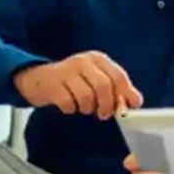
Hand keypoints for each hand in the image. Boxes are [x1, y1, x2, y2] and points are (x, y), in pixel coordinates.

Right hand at [14, 51, 143, 118]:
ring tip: (84, 108)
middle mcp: (83, 62)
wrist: (38, 79)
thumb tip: (136, 101)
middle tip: (103, 114)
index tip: (127, 108)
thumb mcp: (96, 80)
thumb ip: (117, 90)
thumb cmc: (73, 82)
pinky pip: (68, 103)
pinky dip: (71, 109)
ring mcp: (66, 71)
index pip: (118, 75)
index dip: (125, 94)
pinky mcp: (52, 84)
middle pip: (103, 86)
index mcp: (98, 59)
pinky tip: (69, 106)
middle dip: (106, 104)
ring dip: (87, 108)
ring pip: (86, 96)